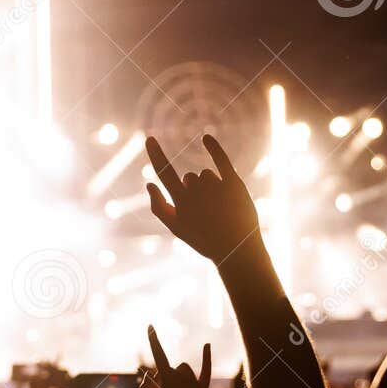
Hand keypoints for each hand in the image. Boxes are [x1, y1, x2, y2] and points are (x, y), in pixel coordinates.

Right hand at [139, 327, 211, 387]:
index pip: (159, 358)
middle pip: (170, 368)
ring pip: (184, 370)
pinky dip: (206, 358)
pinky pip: (205, 371)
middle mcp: (186, 381)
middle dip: (162, 379)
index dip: (154, 340)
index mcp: (171, 384)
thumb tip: (150, 376)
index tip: (150, 325)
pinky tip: (206, 344)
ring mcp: (196, 386)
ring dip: (175, 376)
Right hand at [145, 134, 262, 269]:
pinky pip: (221, 160)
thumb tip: (148, 184)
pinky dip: (213, 148)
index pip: (164, 172)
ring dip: (209, 186)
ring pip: (206, 175)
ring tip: (219, 208)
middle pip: (189, 178)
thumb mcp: (176, 228)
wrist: (237, 249)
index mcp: (180, 201)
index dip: (156, 155)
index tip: (149, 138)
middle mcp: (197, 190)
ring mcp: (216, 185)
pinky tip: (206, 138)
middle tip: (205, 212)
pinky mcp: (234, 183)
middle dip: (194, 190)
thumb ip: (159, 207)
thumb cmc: (203, 239)